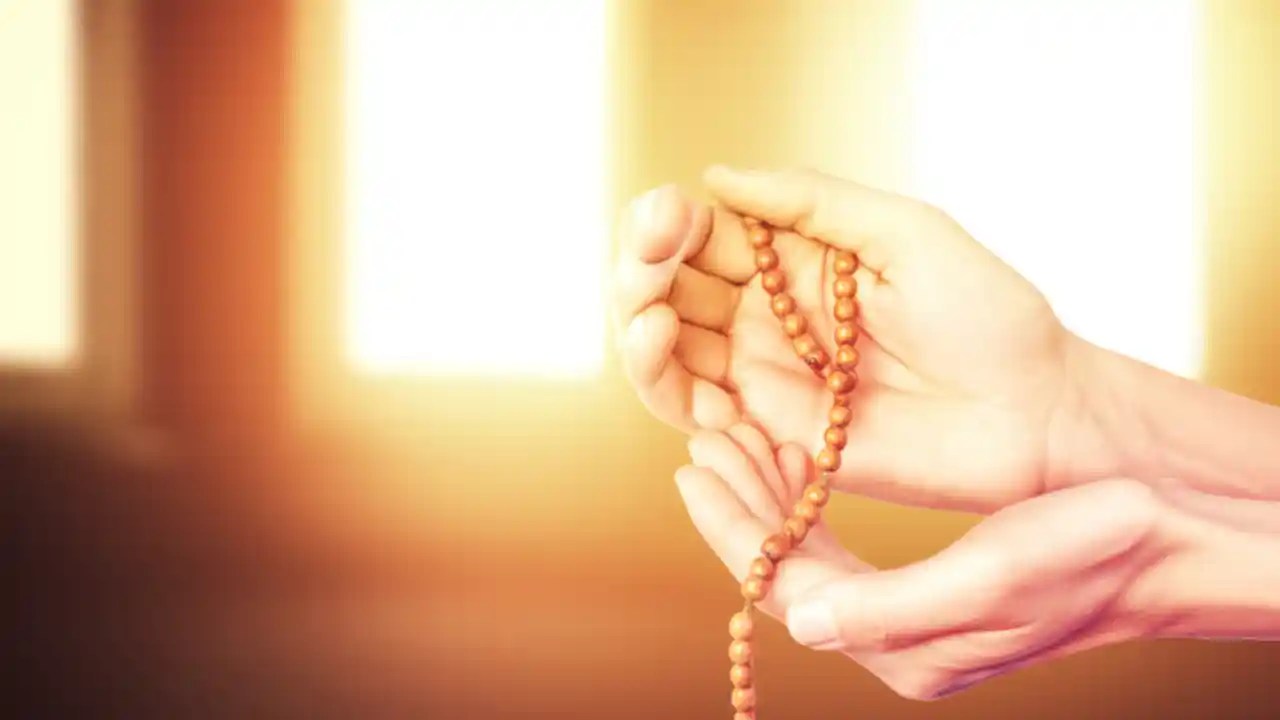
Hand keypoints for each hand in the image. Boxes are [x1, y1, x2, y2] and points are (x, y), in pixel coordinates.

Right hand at [616, 167, 1121, 511]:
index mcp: (795, 259)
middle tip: (649, 262)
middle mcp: (767, 316)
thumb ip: (810, 201)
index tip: (668, 216)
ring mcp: (765, 375)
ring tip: (652, 316)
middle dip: (639, 271)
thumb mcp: (904, 231)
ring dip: (637, 328)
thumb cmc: (987, 314)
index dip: (666, 223)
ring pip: (666, 351)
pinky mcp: (771, 434)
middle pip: (669, 290)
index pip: (701, 235)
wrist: (1035, 414)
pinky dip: (661, 387)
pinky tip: (665, 352)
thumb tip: (712, 176)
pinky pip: (693, 413)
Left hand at [677, 424, 1175, 699]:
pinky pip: (843, 552)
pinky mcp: (930, 593)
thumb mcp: (989, 576)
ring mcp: (912, 621)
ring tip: (737, 438)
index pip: (785, 591)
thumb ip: (887, 608)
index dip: (732, 527)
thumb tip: (798, 620)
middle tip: (704, 439)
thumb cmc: (1086, 550)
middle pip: (787, 575)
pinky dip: (811, 504)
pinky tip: (798, 459)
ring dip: (771, 498)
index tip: (693, 464)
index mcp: (903, 649)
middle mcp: (898, 642)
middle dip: (741, 505)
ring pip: (810, 558)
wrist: (1163, 548)